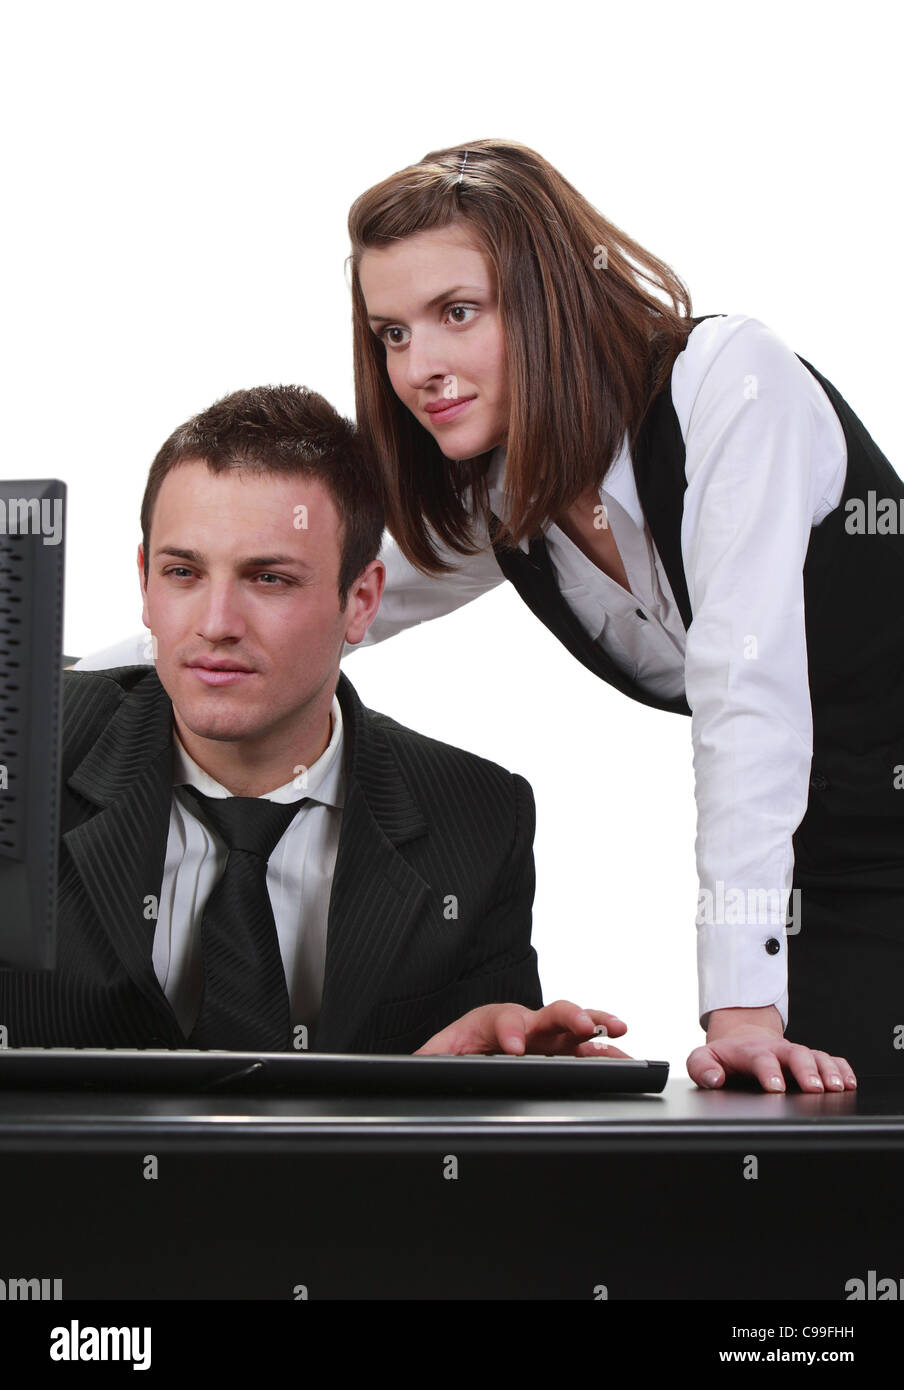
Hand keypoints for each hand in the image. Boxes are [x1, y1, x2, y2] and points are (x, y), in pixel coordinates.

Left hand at [414, 1000, 631, 1057]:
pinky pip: (587, 1046)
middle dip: (567, 1015)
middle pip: (548, 1012)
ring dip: (596, 1025)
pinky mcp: (561, 1050)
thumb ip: (428, 1061)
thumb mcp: (435, 1056)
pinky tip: (624, 1055)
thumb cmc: (457, 1048)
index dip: (510, 1032)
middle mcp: (525, 1024)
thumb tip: (410, 1069)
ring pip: (575, 1024)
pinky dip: (607, 1049)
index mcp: (491, 1021)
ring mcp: (547, 1036)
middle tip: (581, 1026)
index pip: (503, 1019)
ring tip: (617, 1030)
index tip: (515, 1049)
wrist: (469, 1047)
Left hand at [686, 1006, 856, 1092]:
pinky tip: (849, 1083)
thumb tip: (714, 1079)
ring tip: (837, 1088)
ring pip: (816, 1056)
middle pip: (795, 1054)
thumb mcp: (703, 1059)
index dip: (769, 1072)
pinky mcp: (810, 1059)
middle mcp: (777, 1050)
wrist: (742, 1040)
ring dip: (828, 1071)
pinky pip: (830, 1059)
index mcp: (750, 1051)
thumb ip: (702, 1068)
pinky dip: (842, 1069)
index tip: (775, 1088)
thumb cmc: (725, 1056)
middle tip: (814, 1088)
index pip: (761, 1059)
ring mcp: (795, 1054)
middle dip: (806, 1070)